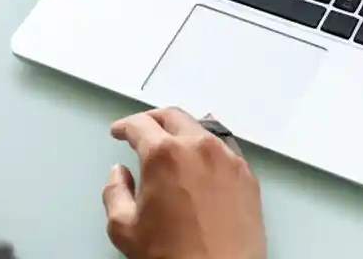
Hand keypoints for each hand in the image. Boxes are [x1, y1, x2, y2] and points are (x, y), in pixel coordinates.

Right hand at [104, 108, 265, 258]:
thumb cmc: (173, 256)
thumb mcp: (125, 228)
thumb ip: (115, 192)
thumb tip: (119, 174)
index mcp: (165, 155)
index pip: (140, 124)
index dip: (124, 126)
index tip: (119, 131)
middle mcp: (199, 147)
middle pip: (174, 117)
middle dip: (153, 120)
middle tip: (142, 132)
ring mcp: (228, 159)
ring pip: (202, 131)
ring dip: (182, 134)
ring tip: (171, 149)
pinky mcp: (247, 175)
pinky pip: (224, 151)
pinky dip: (206, 152)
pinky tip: (199, 167)